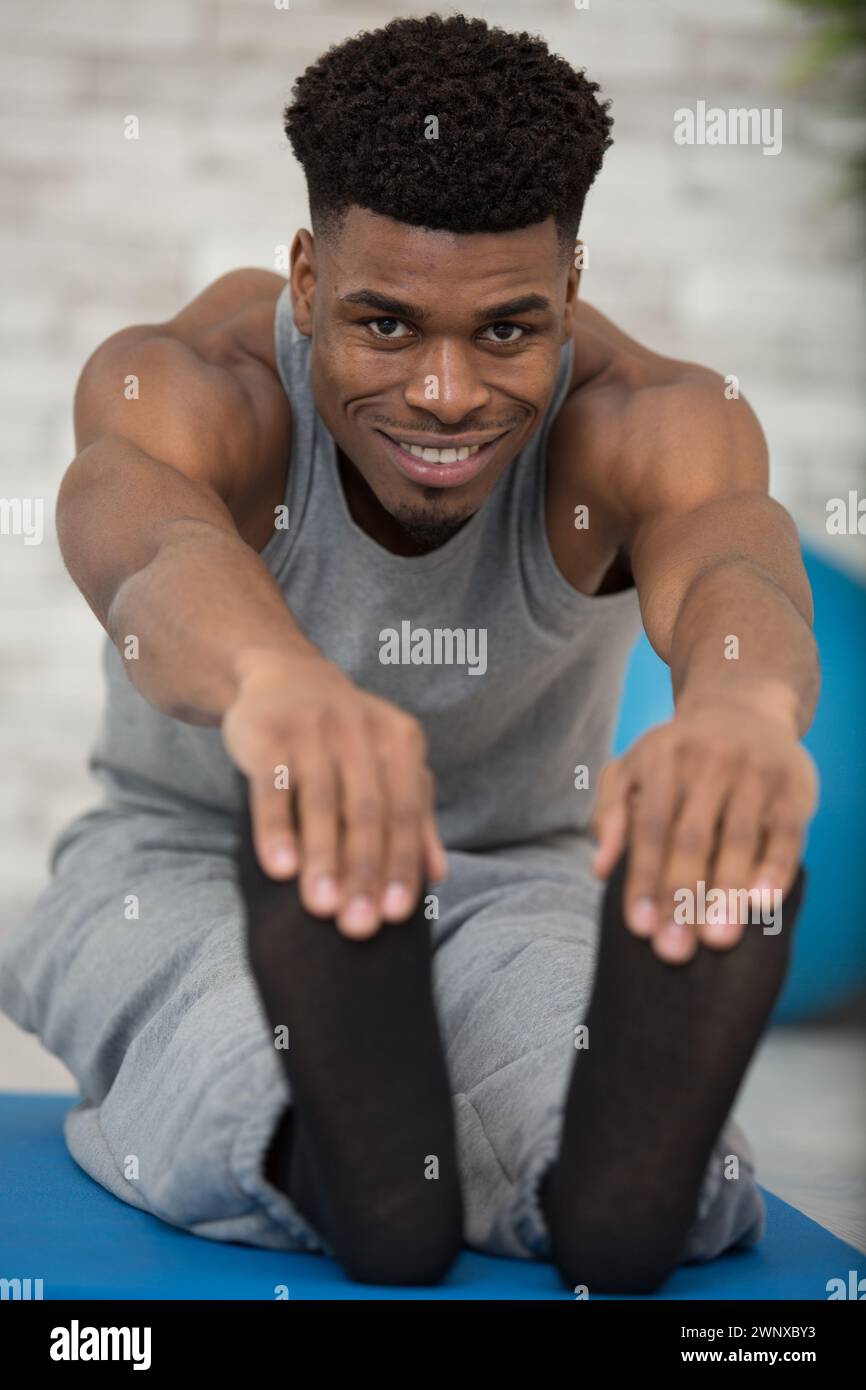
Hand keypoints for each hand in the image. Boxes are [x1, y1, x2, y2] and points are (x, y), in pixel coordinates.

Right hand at [222, 652, 446, 937]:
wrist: (284, 676)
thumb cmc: (344, 737)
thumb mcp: (388, 762)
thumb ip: (415, 816)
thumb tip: (437, 876)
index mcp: (400, 740)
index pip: (406, 811)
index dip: (402, 864)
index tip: (394, 916)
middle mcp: (361, 731)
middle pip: (367, 812)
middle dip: (364, 872)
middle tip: (358, 927)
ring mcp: (314, 729)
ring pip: (322, 803)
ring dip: (323, 859)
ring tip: (320, 909)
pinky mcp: (268, 734)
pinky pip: (274, 788)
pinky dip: (277, 830)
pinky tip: (280, 871)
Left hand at [591, 693, 817, 962]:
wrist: (742, 706)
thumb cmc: (676, 754)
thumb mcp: (632, 768)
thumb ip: (610, 815)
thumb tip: (599, 870)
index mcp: (663, 758)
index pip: (650, 828)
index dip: (643, 879)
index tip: (639, 929)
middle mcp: (708, 761)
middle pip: (692, 838)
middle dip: (682, 897)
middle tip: (674, 951)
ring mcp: (754, 772)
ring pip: (740, 839)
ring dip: (727, 893)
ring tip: (717, 941)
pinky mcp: (793, 786)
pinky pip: (785, 833)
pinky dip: (775, 870)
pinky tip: (762, 906)